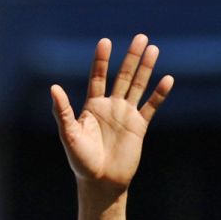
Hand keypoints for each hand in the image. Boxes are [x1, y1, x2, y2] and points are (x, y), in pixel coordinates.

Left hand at [51, 35, 172, 193]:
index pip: (98, 77)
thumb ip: (62, 111)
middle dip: (131, 57)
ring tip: (153, 49)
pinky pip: (151, 107)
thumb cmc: (80, 161)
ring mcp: (125, 115)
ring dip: (146, 69)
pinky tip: (167, 79)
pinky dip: (159, 94)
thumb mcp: (69, 134)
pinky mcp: (139, 127)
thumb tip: (53, 87)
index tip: (105, 42)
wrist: (100, 182)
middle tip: (141, 37)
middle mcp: (110, 107)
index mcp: (91, 106)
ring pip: (137, 86)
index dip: (102, 60)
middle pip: (122, 76)